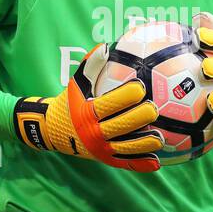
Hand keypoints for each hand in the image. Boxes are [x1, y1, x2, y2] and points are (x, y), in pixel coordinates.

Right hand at [13, 43, 162, 171]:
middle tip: (154, 109)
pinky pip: (124, 163)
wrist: (51, 131)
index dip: (124, 97)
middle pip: (119, 127)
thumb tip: (106, 47)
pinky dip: (140, 164)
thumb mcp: (75, 84)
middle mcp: (92, 133)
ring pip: (125, 148)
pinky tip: (156, 162)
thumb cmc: (69, 103)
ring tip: (160, 138)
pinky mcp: (104, 160)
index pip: (107, 106)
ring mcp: (99, 149)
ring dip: (143, 144)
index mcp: (86, 114)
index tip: (140, 87)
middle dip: (138, 118)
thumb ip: (90, 66)